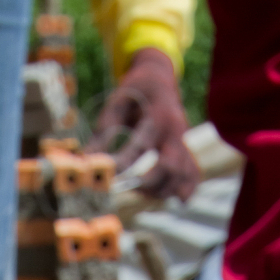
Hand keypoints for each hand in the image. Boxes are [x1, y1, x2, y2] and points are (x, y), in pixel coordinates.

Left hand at [89, 47, 200, 202]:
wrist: (160, 78)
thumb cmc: (135, 90)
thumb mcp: (116, 102)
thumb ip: (103, 130)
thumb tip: (87, 160)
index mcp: (157, 114)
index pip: (142, 146)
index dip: (125, 164)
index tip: (109, 174)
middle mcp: (175, 130)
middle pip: (170, 166)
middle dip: (149, 183)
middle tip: (128, 186)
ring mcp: (184, 142)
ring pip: (182, 176)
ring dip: (162, 190)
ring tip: (140, 190)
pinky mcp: (187, 151)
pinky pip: (192, 175)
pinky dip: (186, 190)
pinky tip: (176, 200)